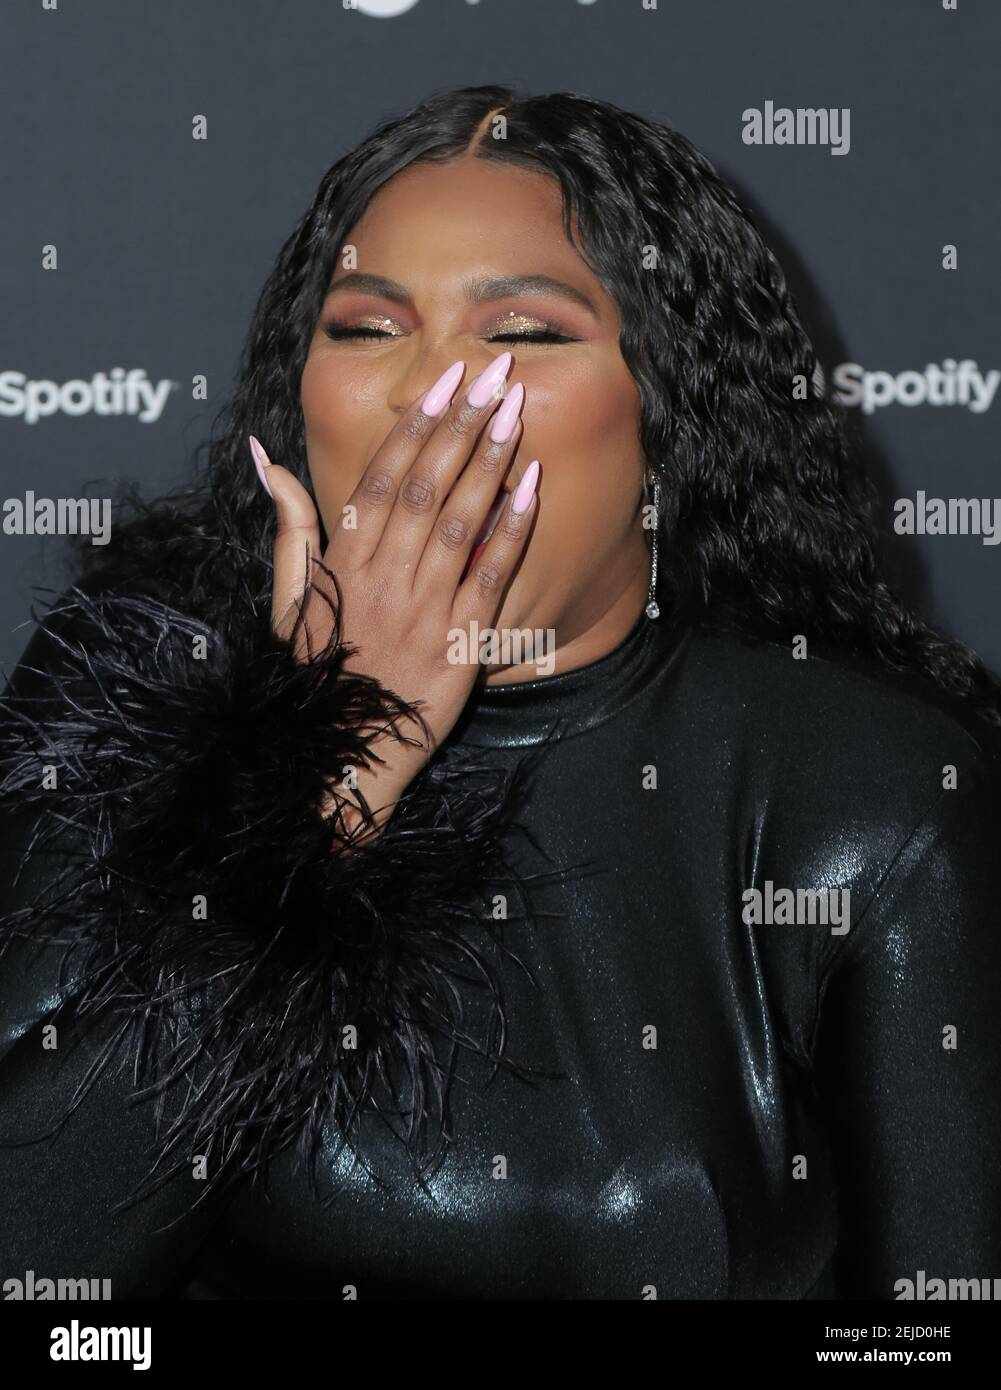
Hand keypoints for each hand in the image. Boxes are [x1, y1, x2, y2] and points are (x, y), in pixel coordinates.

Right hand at [249, 353, 537, 842]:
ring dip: (491, 461)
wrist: (343, 753)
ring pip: (460, 521)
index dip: (419, 426)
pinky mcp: (459, 644)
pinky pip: (490, 577)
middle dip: (464, 424)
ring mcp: (423, 609)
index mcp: (342, 562)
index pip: (384, 478)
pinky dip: (512, 530)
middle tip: (496, 374)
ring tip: (517, 410)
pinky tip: (534, 486)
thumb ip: (288, 526)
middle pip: (427, 486)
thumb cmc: (315, 674)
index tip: (448, 382)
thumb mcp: (286, 601)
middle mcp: (382, 577)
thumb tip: (265, 456)